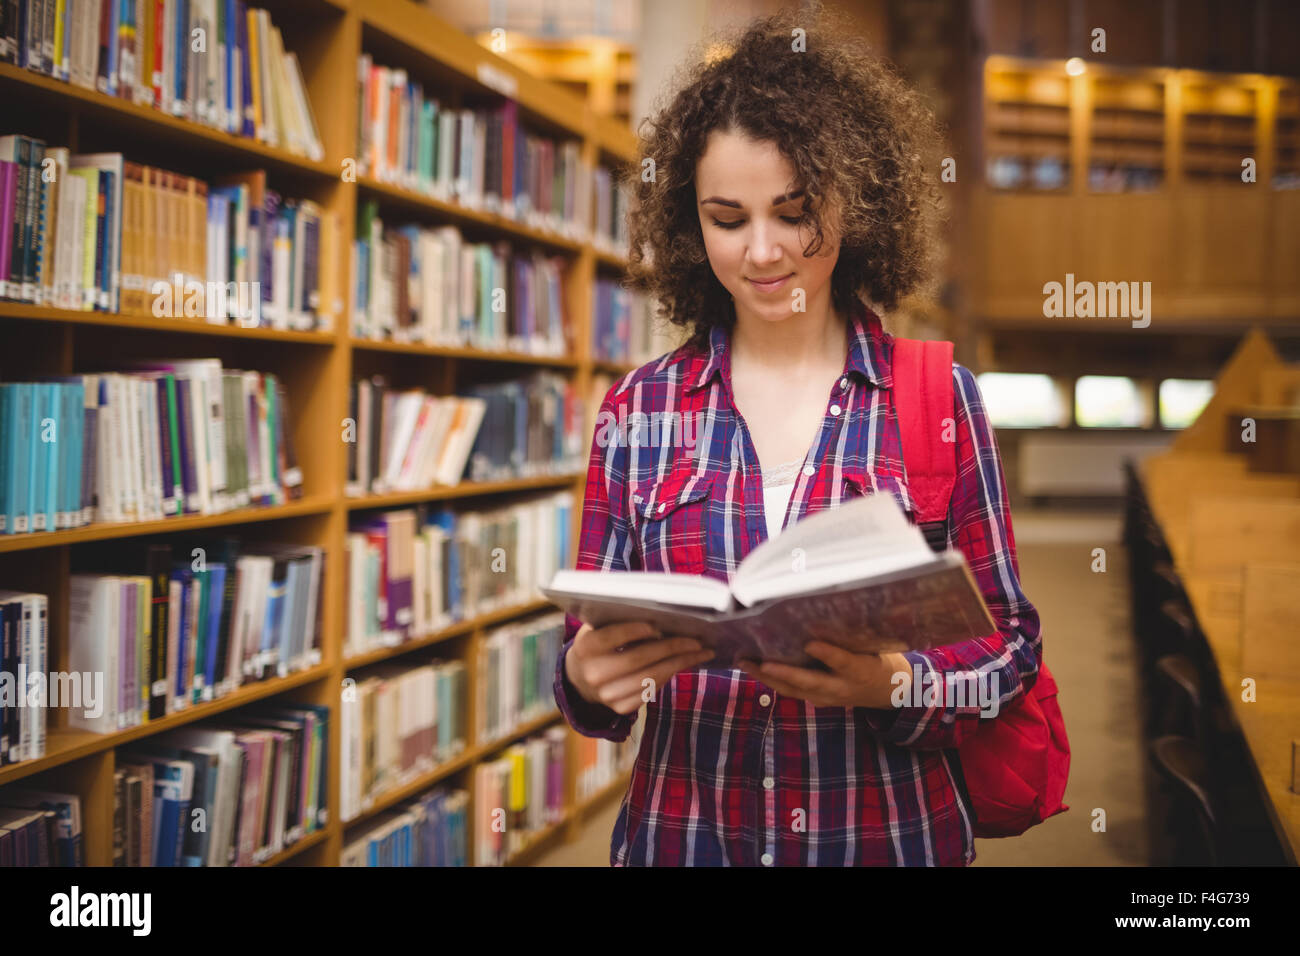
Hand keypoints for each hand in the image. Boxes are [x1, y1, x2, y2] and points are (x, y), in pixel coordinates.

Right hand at [565, 620, 714, 715]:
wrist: (580, 678)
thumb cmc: (598, 645)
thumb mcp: (598, 629)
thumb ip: (619, 621)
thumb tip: (659, 618)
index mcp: (585, 649)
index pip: (611, 637)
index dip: (635, 631)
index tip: (658, 626)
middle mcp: (594, 674)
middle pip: (639, 659)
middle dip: (671, 648)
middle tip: (696, 640)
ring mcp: (607, 695)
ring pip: (651, 677)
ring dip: (680, 663)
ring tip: (700, 652)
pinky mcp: (621, 708)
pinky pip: (652, 690)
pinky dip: (670, 674)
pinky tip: (684, 664)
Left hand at [736, 643, 911, 708]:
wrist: (889, 693)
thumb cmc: (879, 659)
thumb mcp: (875, 647)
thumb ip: (852, 636)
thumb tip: (825, 610)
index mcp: (861, 671)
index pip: (844, 662)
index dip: (827, 654)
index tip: (811, 643)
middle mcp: (842, 688)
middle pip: (811, 683)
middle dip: (784, 674)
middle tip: (762, 663)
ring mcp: (827, 698)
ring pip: (793, 690)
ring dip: (767, 677)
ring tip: (744, 662)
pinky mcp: (817, 700)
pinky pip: (791, 691)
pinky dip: (771, 680)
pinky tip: (753, 667)